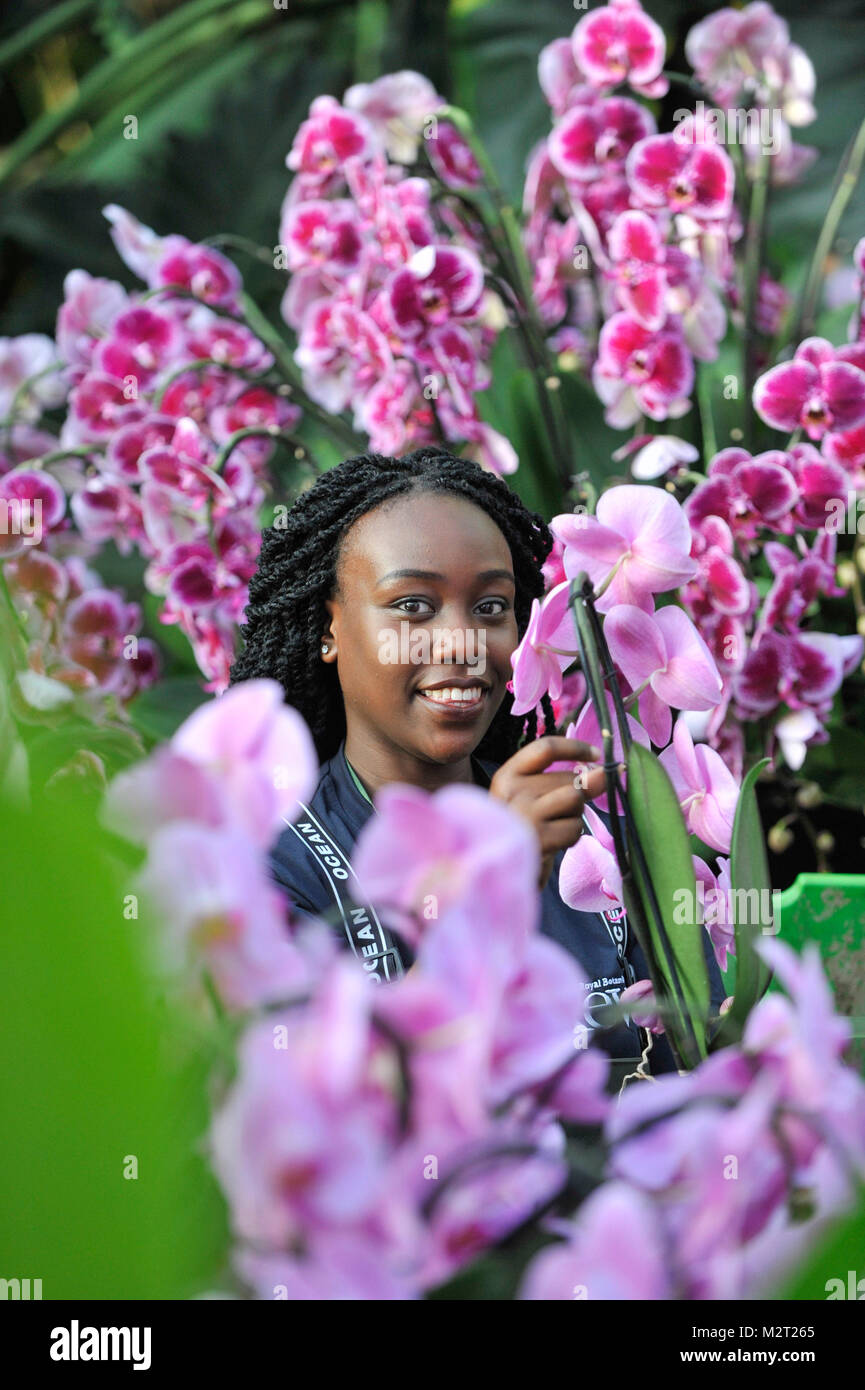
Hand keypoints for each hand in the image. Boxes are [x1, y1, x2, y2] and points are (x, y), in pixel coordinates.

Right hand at [488, 735, 608, 889]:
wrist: (502, 869)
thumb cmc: (525, 828)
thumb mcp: (538, 797)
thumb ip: (570, 781)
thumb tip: (606, 773)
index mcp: (507, 775)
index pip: (546, 748)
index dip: (576, 748)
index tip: (597, 755)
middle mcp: (511, 791)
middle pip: (569, 778)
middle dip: (577, 795)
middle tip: (557, 814)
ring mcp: (524, 814)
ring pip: (575, 798)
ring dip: (575, 815)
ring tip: (556, 826)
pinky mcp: (538, 838)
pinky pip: (575, 828)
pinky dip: (572, 836)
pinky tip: (555, 842)